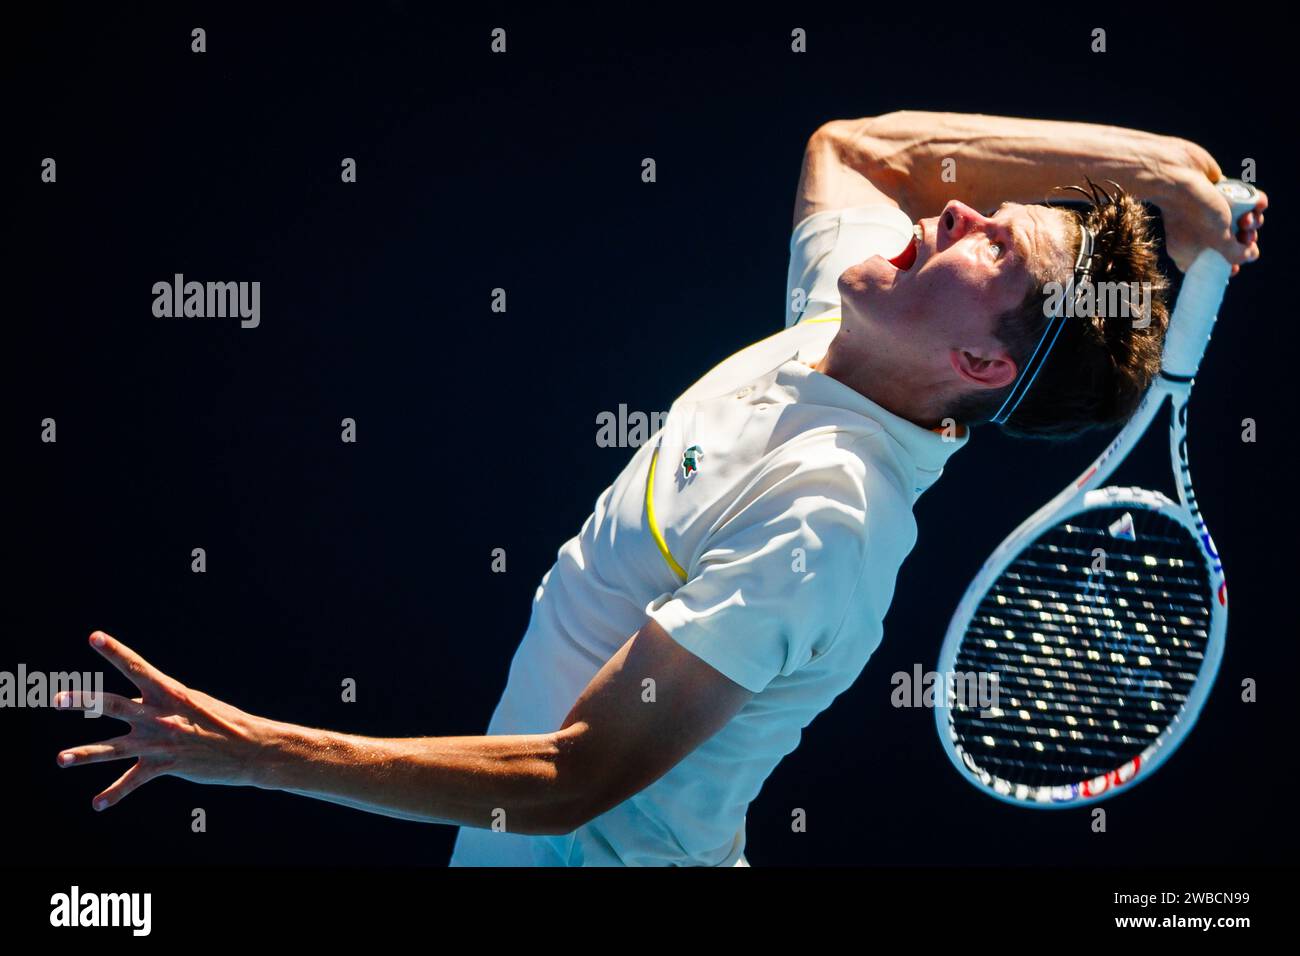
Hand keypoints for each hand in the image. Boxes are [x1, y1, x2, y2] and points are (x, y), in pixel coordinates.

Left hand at [55, 631, 266, 810]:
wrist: (251, 748)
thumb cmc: (224, 722)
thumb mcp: (193, 702)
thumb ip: (161, 702)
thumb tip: (135, 702)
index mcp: (171, 693)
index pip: (137, 667)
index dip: (114, 651)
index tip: (94, 637)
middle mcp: (161, 715)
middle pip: (115, 705)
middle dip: (84, 702)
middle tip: (57, 698)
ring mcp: (162, 742)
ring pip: (114, 748)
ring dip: (84, 754)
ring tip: (60, 759)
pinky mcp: (166, 766)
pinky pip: (133, 781)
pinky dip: (114, 793)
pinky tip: (97, 804)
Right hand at [1161, 143, 1265, 275]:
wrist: (1177, 173)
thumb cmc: (1193, 210)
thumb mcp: (1218, 239)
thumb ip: (1236, 253)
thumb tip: (1250, 256)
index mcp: (1187, 250)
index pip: (1208, 265)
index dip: (1226, 266)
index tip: (1237, 264)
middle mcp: (1195, 233)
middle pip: (1227, 243)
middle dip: (1244, 240)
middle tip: (1247, 236)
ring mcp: (1205, 212)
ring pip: (1236, 221)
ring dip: (1252, 220)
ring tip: (1250, 216)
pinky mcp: (1216, 192)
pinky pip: (1239, 200)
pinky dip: (1252, 201)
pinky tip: (1259, 202)